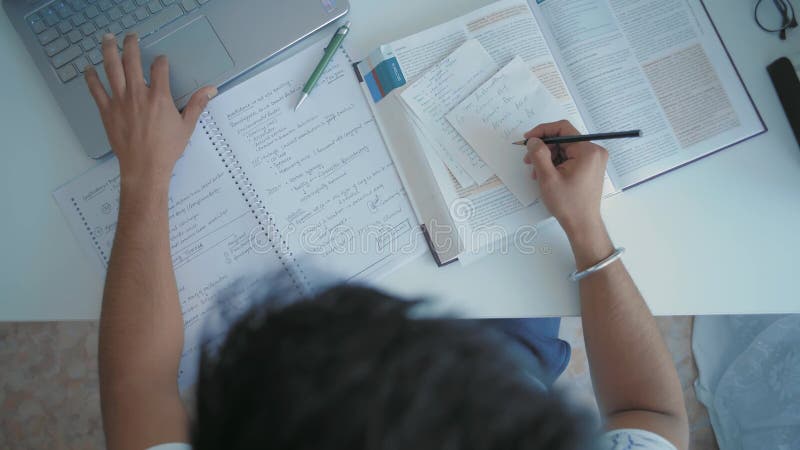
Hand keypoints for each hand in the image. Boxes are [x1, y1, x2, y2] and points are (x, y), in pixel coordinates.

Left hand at [84, 33, 216, 186]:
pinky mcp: (107, 111)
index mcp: (159, 97)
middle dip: (131, 44)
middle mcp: (138, 95)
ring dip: (108, 51)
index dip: (161, 61)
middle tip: (131, 36)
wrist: (144, 167)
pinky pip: (96, 90)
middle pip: (131, 61)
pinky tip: (89, 68)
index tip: (161, 60)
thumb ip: (197, 104)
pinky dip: (91, 78)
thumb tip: (210, 90)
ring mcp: (120, 102)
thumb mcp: (187, 126)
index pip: (159, 68)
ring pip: (111, 69)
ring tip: (107, 39)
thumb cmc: (167, 149)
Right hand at [523, 120, 608, 240]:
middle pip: (563, 139)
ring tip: (536, 173)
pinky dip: (556, 164)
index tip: (528, 139)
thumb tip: (533, 140)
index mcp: (587, 151)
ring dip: (548, 158)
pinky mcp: (590, 167)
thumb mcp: (548, 178)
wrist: (582, 224)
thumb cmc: (568, 204)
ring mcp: (593, 160)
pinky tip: (546, 175)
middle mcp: (594, 151)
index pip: (563, 128)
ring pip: (565, 149)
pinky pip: (570, 158)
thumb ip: (539, 154)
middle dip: (544, 148)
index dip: (542, 131)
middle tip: (528, 160)